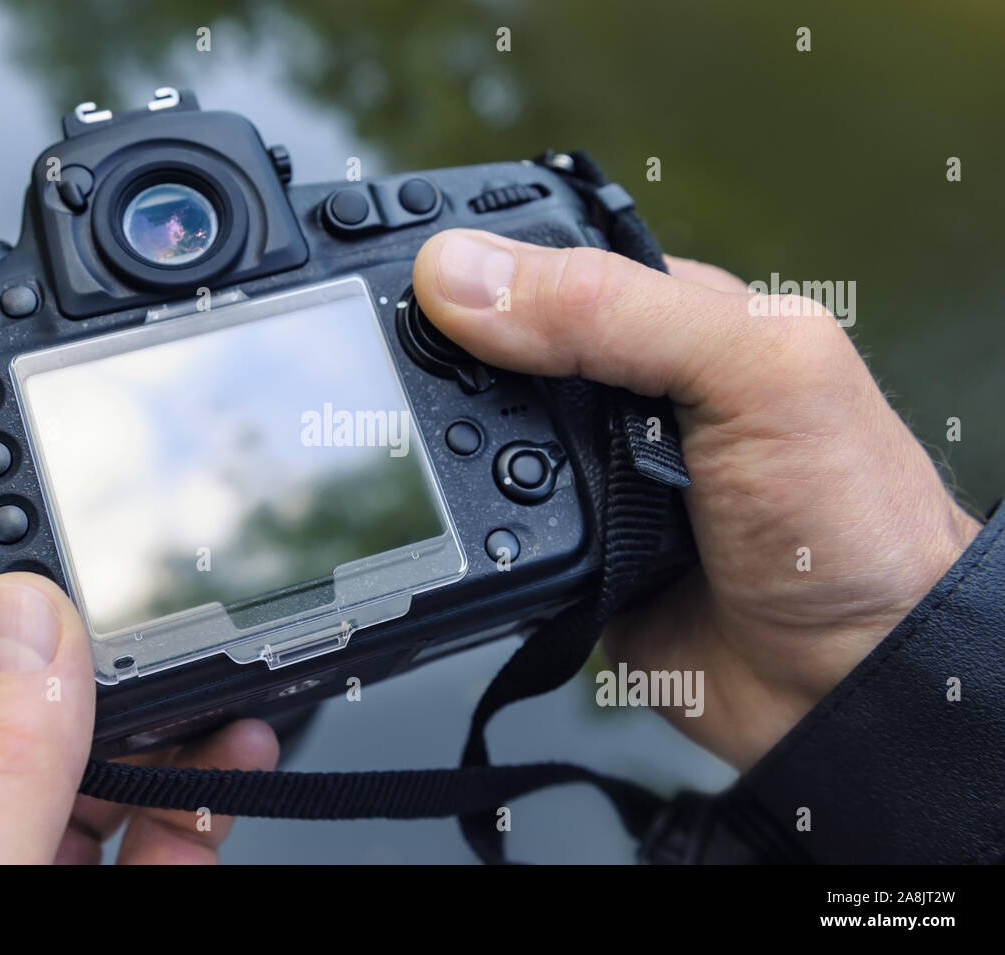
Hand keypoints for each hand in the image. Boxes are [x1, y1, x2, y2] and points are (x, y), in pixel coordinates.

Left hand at [0, 551, 278, 863]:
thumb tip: (23, 622)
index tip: (25, 528)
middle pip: (20, 724)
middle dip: (91, 652)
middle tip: (148, 590)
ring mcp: (43, 884)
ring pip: (105, 776)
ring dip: (170, 714)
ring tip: (215, 662)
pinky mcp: (121, 912)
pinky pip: (166, 837)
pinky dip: (208, 786)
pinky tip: (238, 748)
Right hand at [413, 230, 981, 768]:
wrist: (847, 686)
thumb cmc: (849, 519)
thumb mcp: (753, 372)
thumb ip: (617, 311)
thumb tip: (460, 275)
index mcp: (670, 319)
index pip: (548, 265)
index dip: (477, 268)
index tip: (402, 285)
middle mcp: (623, 392)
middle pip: (496, 354)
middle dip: (446, 364)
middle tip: (390, 376)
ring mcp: (589, 476)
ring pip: (476, 442)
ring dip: (448, 451)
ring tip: (418, 454)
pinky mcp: (563, 550)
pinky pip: (482, 526)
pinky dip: (461, 527)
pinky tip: (448, 522)